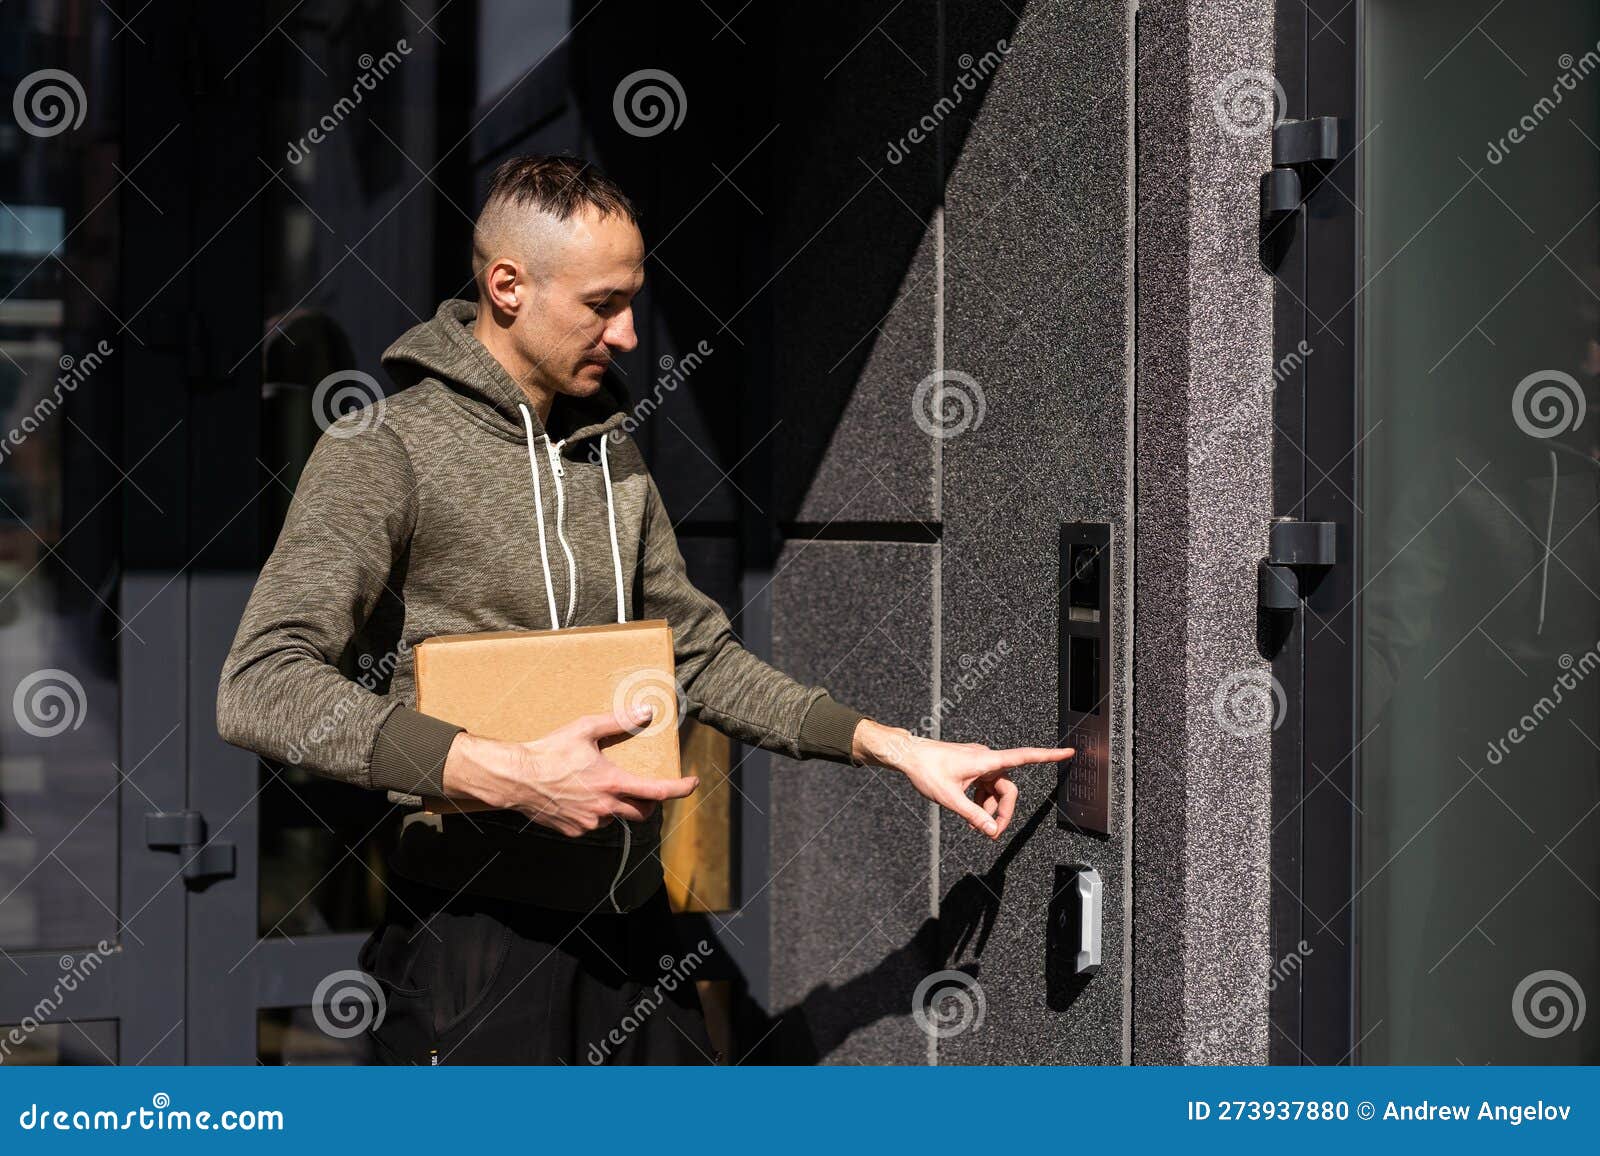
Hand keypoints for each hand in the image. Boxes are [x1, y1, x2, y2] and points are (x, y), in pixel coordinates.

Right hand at [440, 706, 698, 835]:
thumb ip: (618, 721)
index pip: (658, 791)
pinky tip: (578, 796)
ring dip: (617, 805)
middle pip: (643, 812)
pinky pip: (593, 824)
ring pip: (616, 818)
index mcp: (613, 783)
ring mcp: (589, 823)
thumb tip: (645, 712)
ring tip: (599, 786)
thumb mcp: (584, 729)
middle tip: (647, 788)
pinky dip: (594, 812)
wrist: (515, 779)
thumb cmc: (549, 752)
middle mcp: (605, 808)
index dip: (680, 788)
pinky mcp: (574, 831)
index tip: (692, 782)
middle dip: (650, 802)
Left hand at [851, 719, 1073, 839]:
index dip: (1048, 756)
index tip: (1069, 752)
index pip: (1025, 757)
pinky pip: (985, 786)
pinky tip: (969, 815)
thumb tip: (991, 831)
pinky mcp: (971, 766)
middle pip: (1008, 788)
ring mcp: (979, 762)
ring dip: (988, 808)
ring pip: (995, 789)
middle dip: (1002, 812)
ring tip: (972, 825)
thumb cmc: (926, 770)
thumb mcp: (950, 799)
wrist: (908, 756)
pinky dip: (980, 801)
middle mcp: (986, 759)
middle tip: (990, 834)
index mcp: (986, 761)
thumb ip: (973, 816)